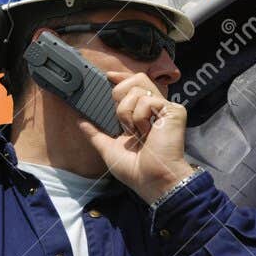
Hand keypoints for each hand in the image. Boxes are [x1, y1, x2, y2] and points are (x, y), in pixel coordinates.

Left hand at [80, 71, 195, 204]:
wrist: (151, 178)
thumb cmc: (135, 169)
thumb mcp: (108, 148)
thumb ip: (96, 133)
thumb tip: (81, 121)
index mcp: (142, 115)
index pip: (134, 86)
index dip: (121, 77)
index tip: (108, 76)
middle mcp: (155, 108)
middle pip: (137, 79)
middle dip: (120, 95)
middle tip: (122, 119)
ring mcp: (165, 108)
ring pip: (138, 90)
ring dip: (127, 113)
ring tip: (137, 132)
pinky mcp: (174, 110)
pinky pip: (148, 101)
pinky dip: (140, 118)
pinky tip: (147, 132)